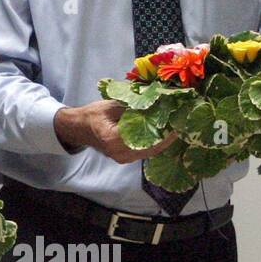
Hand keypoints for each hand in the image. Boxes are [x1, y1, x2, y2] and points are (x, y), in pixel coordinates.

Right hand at [55, 100, 176, 162]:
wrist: (80, 128)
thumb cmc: (93, 114)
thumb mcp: (112, 105)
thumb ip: (133, 107)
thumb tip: (157, 102)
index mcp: (112, 138)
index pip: (144, 136)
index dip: (162, 131)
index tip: (176, 123)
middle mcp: (119, 152)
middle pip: (151, 147)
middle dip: (167, 136)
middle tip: (180, 123)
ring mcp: (123, 158)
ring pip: (150, 151)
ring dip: (163, 140)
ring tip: (175, 127)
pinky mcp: (126, 159)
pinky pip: (145, 152)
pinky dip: (155, 143)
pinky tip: (163, 133)